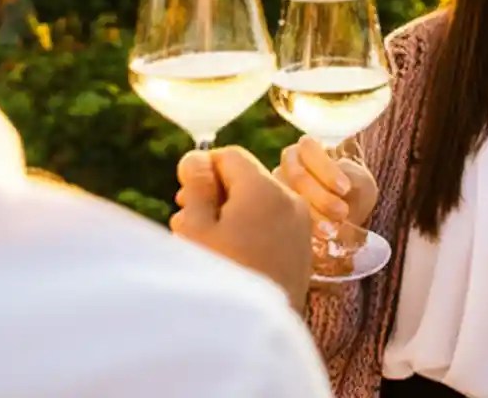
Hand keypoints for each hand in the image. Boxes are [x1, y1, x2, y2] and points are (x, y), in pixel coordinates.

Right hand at [170, 147, 311, 310]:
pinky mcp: (303, 249)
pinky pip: (273, 224)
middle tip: (188, 221)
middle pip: (246, 179)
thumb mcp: (195, 227)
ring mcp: (301, 225)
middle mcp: (290, 200)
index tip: (185, 198)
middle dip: (215, 194)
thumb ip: (196, 186)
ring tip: (207, 244)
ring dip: (231, 214)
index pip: (230, 156)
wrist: (257, 332)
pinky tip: (231, 256)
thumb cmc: (221, 277)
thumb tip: (197, 158)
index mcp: (264, 189)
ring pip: (259, 202)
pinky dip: (251, 231)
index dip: (202, 171)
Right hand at [274, 136, 378, 228]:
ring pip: (286, 198)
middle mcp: (287, 165)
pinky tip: (319, 237)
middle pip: (296, 176)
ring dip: (311, 215)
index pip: (308, 148)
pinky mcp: (276, 211)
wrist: (347, 213)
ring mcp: (278, 187)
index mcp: (306, 149)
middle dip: (321, 197)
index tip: (345, 188)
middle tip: (342, 212)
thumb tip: (340, 190)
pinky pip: (283, 218)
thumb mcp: (360, 180)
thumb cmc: (353, 190)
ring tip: (332, 229)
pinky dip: (303, 229)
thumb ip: (351, 178)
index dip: (325, 169)